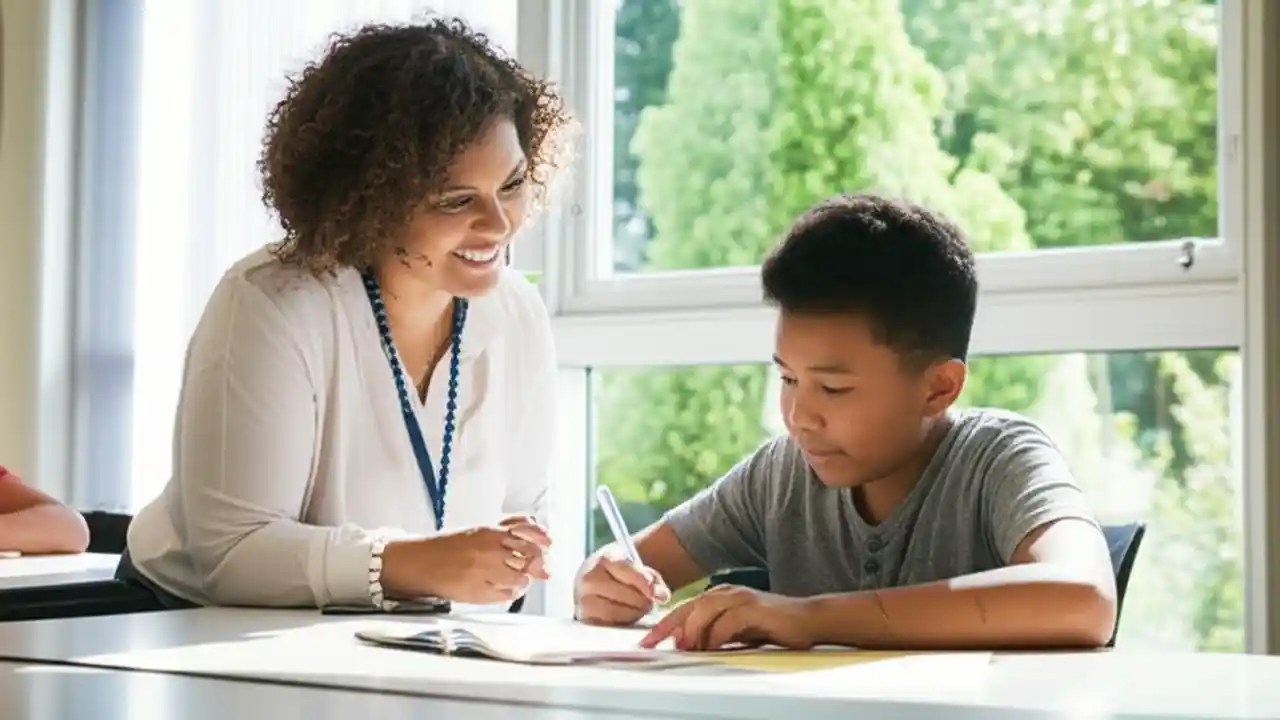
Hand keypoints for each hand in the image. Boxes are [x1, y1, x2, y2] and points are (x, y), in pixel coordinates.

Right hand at [381, 518, 551, 603]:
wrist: (422, 564)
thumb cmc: (451, 546)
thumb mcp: (482, 530)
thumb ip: (514, 528)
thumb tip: (546, 539)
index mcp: (489, 532)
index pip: (529, 539)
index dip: (541, 545)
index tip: (545, 547)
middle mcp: (488, 552)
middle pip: (529, 558)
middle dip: (535, 563)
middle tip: (532, 565)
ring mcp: (483, 573)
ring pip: (521, 579)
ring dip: (523, 579)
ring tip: (512, 576)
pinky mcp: (478, 593)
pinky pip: (508, 595)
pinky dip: (512, 592)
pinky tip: (504, 586)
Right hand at [574, 548, 670, 625]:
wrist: (604, 580)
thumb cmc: (626, 575)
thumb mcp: (641, 570)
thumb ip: (654, 581)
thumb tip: (662, 596)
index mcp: (604, 559)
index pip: (624, 568)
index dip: (641, 581)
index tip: (653, 592)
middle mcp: (588, 577)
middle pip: (618, 592)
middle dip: (639, 601)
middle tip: (650, 605)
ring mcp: (583, 599)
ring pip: (611, 610)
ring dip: (631, 613)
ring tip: (640, 611)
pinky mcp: (583, 617)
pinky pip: (604, 623)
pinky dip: (620, 622)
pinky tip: (628, 617)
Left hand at [640, 585, 816, 650]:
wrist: (809, 619)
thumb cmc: (774, 627)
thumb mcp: (738, 633)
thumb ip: (714, 635)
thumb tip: (688, 647)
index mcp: (720, 597)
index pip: (685, 609)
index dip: (663, 625)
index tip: (646, 642)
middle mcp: (728, 592)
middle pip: (689, 606)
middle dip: (667, 626)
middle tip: (653, 644)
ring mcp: (742, 597)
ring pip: (705, 608)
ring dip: (692, 629)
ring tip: (685, 648)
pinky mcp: (756, 607)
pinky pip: (729, 619)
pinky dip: (717, 633)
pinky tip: (712, 647)